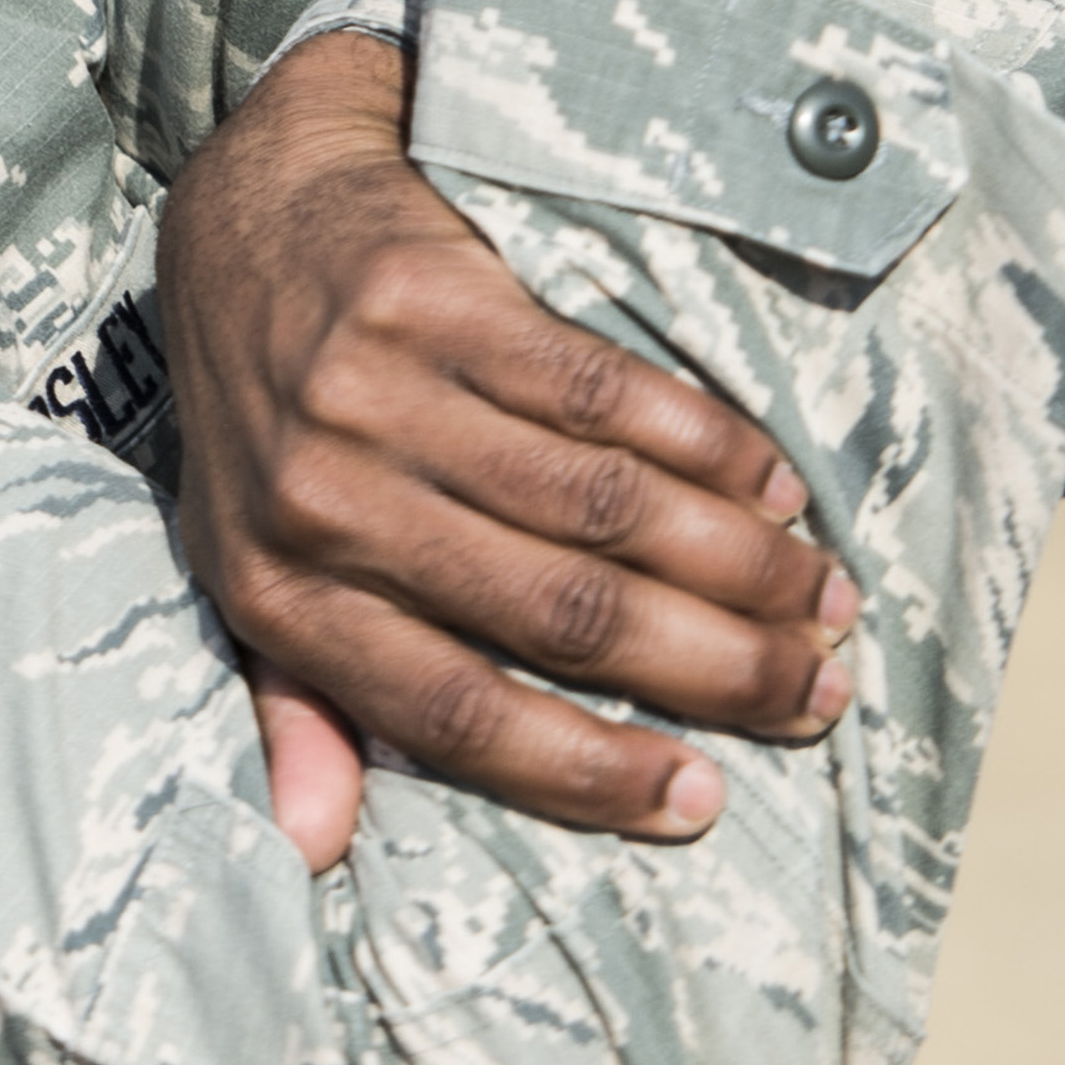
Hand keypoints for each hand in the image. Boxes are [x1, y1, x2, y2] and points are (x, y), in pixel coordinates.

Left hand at [169, 35, 858, 870]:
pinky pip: (602, 390)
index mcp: (282, 593)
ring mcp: (381, 390)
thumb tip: (312, 853)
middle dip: (714, 667)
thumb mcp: (244, 564)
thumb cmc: (264, 419)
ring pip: (600, 505)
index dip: (588, 771)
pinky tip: (772, 485)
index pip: (451, 713)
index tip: (702, 800)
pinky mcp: (439, 296)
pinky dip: (705, 444)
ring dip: (735, 561)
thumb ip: (292, 705)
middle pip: (558, 613)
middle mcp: (325, 500)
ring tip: (820, 596)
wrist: (249, 210)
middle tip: (816, 689)